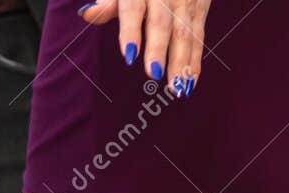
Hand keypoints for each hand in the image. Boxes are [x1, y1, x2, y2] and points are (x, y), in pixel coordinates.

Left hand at [78, 0, 210, 95]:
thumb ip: (109, 1)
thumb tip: (87, 13)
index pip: (134, 9)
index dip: (131, 31)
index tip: (128, 55)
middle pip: (161, 21)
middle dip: (158, 48)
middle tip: (154, 74)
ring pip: (185, 31)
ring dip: (182, 61)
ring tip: (177, 89)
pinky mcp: (201, 5)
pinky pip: (198, 35)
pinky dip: (195, 59)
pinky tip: (190, 81)